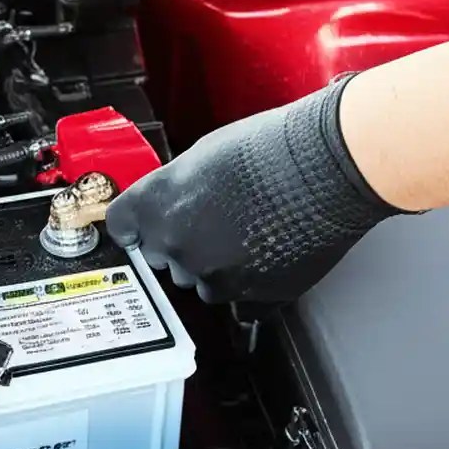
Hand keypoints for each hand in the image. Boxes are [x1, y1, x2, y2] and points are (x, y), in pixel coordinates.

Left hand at [105, 76, 404, 302]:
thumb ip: (173, 189)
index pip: (122, 226)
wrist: (326, 166)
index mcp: (155, 204)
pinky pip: (238, 302)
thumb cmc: (270, 147)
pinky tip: (267, 257)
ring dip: (216, 266)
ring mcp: (212, 276)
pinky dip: (250, 287)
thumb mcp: (201, 155)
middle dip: (180, 244)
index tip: (143, 225)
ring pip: (200, 282)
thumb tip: (169, 206)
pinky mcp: (250, 298)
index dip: (136, 225)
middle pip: (161, 257)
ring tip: (251, 234)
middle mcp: (175, 245)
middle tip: (216, 221)